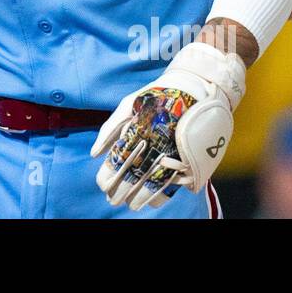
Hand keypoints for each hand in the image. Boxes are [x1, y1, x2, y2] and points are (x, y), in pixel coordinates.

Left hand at [90, 41, 244, 209]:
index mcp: (140, 128)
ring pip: (155, 182)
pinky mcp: (192, 158)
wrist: (196, 87)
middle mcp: (158, 142)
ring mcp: (176, 151)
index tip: (102, 186)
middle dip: (122, 190)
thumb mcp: (128, 103)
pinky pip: (176, 182)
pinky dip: (163, 194)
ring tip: (131, 205)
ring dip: (141, 196)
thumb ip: (110, 129)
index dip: (110, 176)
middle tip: (113, 200)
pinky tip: (153, 202)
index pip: (120, 160)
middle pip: (136, 175)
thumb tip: (94, 153)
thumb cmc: (156, 95)